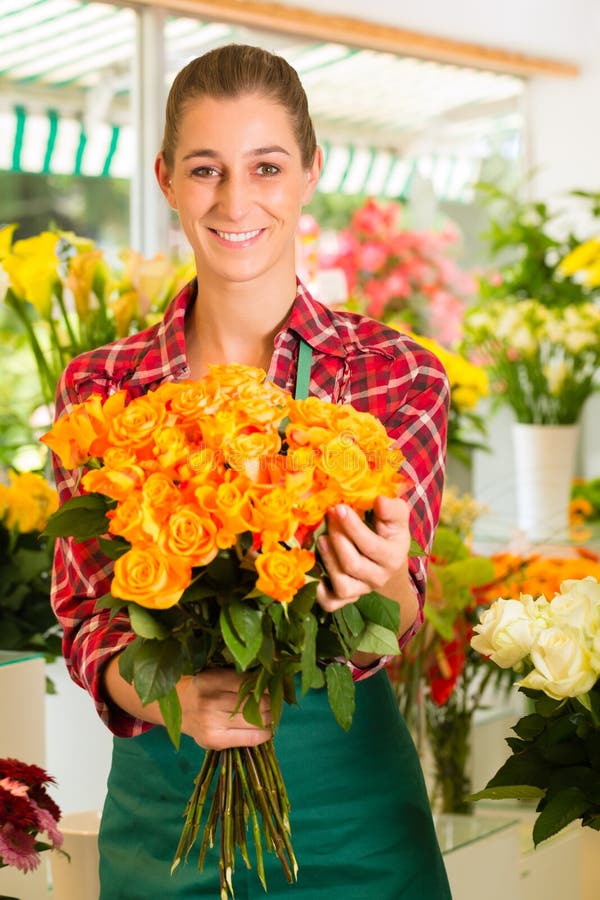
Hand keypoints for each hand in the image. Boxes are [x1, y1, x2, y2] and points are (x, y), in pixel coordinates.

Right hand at [178, 668, 271, 750]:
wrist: (178, 710)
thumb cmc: (204, 690)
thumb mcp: (216, 676)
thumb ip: (238, 678)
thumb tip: (270, 682)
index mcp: (211, 679)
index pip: (247, 682)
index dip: (263, 686)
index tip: (271, 687)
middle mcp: (210, 701)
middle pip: (253, 703)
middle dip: (269, 703)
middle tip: (273, 702)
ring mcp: (211, 722)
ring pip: (254, 720)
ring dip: (268, 718)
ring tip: (269, 715)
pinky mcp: (214, 740)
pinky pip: (249, 738)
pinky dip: (263, 734)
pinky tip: (266, 730)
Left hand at [315, 495, 410, 612]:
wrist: (388, 558)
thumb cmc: (388, 531)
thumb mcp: (396, 518)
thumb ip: (392, 509)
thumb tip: (380, 501)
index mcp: (393, 557)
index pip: (370, 545)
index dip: (352, 527)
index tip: (338, 508)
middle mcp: (379, 578)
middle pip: (353, 564)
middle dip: (337, 539)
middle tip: (328, 517)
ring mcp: (362, 590)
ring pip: (342, 584)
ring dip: (327, 560)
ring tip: (320, 539)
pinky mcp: (347, 598)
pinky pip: (331, 603)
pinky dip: (319, 592)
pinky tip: (313, 573)